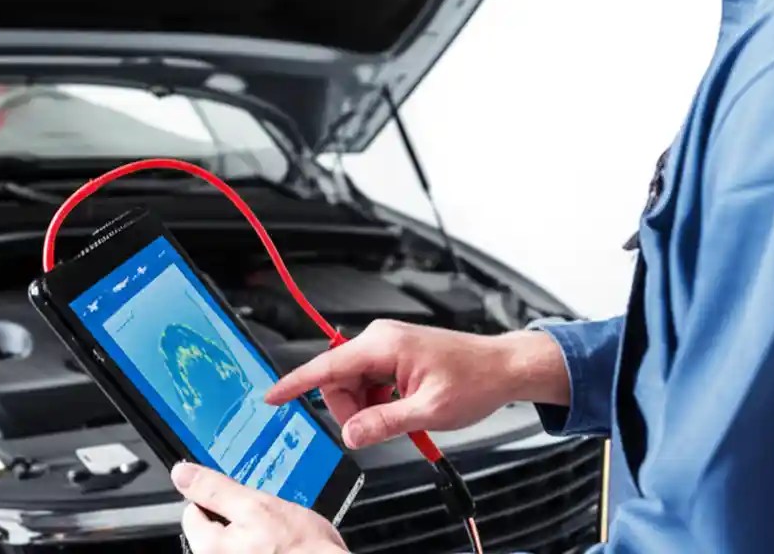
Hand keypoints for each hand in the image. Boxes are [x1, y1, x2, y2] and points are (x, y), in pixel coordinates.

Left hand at [172, 462, 347, 553]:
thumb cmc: (304, 550)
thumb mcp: (257, 506)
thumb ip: (215, 490)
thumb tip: (182, 473)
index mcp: (208, 548)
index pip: (193, 511)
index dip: (218, 499)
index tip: (239, 499)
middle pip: (213, 530)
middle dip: (237, 518)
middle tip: (266, 519)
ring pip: (235, 540)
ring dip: (253, 533)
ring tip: (279, 536)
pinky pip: (251, 550)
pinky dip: (262, 548)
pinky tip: (281, 549)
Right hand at [265, 320, 567, 448]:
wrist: (502, 367)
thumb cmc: (475, 380)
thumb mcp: (428, 412)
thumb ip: (384, 423)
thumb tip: (350, 434)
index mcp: (384, 345)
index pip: (326, 365)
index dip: (295, 383)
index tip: (271, 395)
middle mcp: (381, 339)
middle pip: (337, 380)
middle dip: (349, 409)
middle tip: (377, 428)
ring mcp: (386, 346)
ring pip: (352, 384)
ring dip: (365, 407)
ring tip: (400, 417)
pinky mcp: (393, 355)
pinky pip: (367, 382)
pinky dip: (376, 401)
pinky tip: (400, 409)